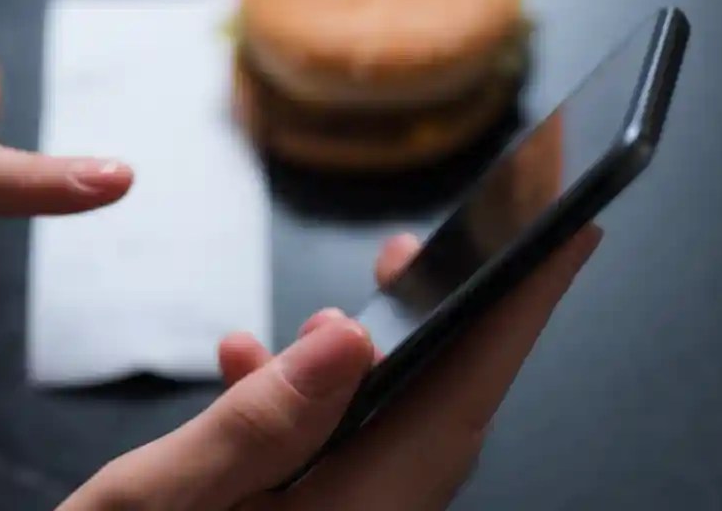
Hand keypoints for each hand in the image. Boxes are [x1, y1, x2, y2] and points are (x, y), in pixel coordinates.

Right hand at [62, 227, 602, 509]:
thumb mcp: (156, 505)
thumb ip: (254, 428)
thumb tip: (345, 341)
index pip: (456, 407)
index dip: (517, 316)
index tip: (564, 238)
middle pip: (432, 416)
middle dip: (437, 323)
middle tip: (413, 252)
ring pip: (378, 435)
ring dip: (357, 367)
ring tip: (318, 315)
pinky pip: (326, 459)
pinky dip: (297, 409)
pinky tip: (241, 369)